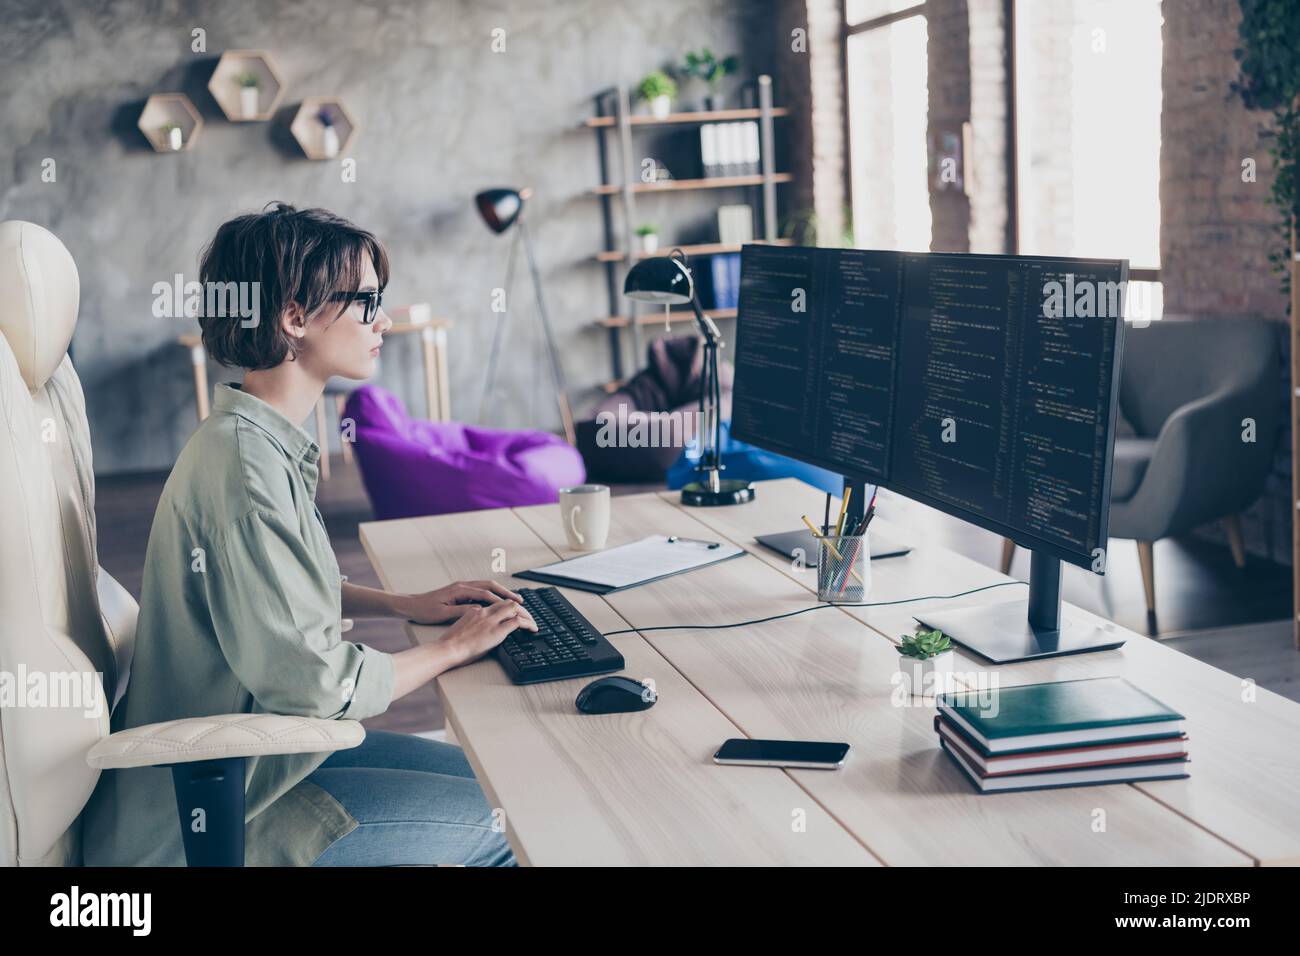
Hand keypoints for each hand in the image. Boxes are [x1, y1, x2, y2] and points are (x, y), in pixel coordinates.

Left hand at [397, 580, 531, 626]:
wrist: (410, 605)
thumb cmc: (424, 610)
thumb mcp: (442, 614)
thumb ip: (462, 611)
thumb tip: (480, 610)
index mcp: (459, 590)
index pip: (485, 593)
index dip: (501, 599)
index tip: (514, 604)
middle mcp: (462, 585)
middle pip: (490, 585)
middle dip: (506, 592)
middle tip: (520, 600)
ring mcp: (461, 587)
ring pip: (486, 586)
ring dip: (500, 592)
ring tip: (513, 599)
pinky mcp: (459, 591)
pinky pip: (480, 590)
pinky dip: (492, 594)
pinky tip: (497, 601)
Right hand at [443, 599, 536, 666]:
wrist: (447, 648)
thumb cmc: (449, 644)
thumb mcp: (461, 629)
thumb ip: (472, 625)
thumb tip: (478, 632)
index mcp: (475, 610)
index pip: (496, 603)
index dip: (507, 606)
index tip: (513, 611)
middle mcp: (484, 612)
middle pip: (507, 603)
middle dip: (520, 608)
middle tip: (528, 616)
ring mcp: (491, 620)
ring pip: (515, 609)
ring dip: (526, 615)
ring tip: (533, 622)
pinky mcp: (497, 630)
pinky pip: (518, 622)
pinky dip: (528, 624)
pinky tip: (533, 628)